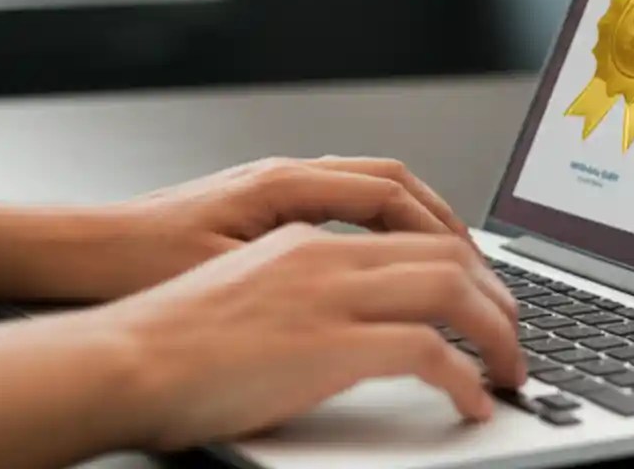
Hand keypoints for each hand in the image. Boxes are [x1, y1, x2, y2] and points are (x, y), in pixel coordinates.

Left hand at [0, 156, 478, 302]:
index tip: (471, 270)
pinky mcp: (268, 209)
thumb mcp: (228, 278)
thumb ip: (302, 280)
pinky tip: (392, 259)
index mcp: (284, 184)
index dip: (439, 232)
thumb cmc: (138, 263)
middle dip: (446, 224)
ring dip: (419, 224)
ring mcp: (279, 188)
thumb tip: (368, 298)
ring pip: (373, 190)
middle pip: (394, 183)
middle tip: (481, 268)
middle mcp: (287, 175)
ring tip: (454, 264)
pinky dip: (384, 229)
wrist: (80, 252)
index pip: (389, 195)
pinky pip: (347, 205)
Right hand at [97, 224, 524, 449]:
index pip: (416, 234)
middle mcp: (327, 255)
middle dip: (497, 295)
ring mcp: (330, 296)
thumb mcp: (248, 290)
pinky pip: (426, 352)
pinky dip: (464, 376)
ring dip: (496, 332)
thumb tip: (345, 321)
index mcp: (308, 239)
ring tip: (511, 368)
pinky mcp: (327, 345)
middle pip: (449, 254)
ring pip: (451, 291)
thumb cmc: (167, 339)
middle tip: (515, 333)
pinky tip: (474, 400)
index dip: (467, 265)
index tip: (486, 297)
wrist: (118, 360)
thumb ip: (303, 291)